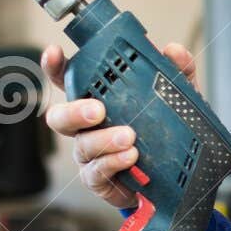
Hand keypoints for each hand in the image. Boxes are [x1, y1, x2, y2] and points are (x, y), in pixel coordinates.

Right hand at [43, 41, 200, 207]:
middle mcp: (86, 127)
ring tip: (128, 137)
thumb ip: (175, 73)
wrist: (175, 175)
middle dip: (74, 112)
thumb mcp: (176, 99)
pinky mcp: (100, 179)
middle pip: (60, 117)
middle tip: (98, 110)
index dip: (55, 67)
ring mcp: (90, 154)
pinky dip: (113, 162)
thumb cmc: (164, 132)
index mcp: (96, 100)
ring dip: (103, 140)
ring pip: (82, 146)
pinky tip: (130, 157)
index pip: (67, 81)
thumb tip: (173, 51)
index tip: (55, 53)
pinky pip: (98, 172)